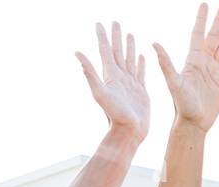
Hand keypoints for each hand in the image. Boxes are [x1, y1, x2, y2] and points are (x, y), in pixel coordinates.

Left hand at [76, 21, 149, 140]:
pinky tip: (141, 56)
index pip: (105, 50)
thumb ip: (90, 73)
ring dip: (129, 47)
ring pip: (129, 59)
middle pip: (117, 52)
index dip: (102, 36)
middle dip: (116, 37)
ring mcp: (130, 84)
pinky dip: (140, 63)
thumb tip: (77, 54)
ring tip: (130, 34)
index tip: (100, 23)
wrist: (129, 132)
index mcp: (110, 75)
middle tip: (115, 22)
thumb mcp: (100, 93)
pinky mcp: (140, 91)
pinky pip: (140, 72)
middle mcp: (119, 77)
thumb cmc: (115, 115)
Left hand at [153, 3, 218, 133]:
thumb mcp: (173, 83)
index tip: (206, 4)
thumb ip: (165, 63)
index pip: (198, 34)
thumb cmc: (182, 105)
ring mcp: (213, 73)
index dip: (202, 19)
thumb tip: (154, 44)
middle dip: (218, 21)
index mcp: (193, 60)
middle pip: (213, 37)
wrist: (193, 123)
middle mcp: (203, 64)